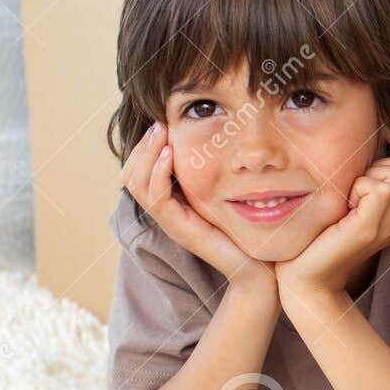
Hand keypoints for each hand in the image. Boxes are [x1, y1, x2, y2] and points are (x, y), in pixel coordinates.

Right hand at [120, 122, 275, 291]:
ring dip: (147, 154)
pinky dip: (159, 173)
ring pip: (137, 184)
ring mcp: (171, 222)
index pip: (138, 170)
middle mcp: (166, 212)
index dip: (144, 146)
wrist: (258, 268)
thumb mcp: (226, 191)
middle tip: (158, 123)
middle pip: (131, 174)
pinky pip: (157, 199)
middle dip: (142, 145)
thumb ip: (213, 169)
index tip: (161, 122)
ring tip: (162, 133)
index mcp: (172, 201)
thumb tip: (215, 134)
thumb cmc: (245, 227)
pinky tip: (171, 154)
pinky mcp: (181, 230)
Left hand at [274, 155, 389, 299]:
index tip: (358, 190)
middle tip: (351, 196)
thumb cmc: (318, 237)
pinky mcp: (370, 229)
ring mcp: (389, 226)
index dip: (386, 167)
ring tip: (347, 204)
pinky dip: (356, 189)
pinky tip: (343, 210)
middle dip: (378, 169)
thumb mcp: (349, 203)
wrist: (305, 278)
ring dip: (366, 179)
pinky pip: (379, 188)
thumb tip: (376, 146)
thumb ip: (367, 180)